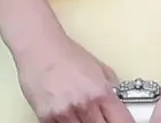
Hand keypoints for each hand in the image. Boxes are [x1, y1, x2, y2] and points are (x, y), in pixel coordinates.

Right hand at [12, 34, 134, 122]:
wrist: (37, 45)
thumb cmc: (64, 52)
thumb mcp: (97, 67)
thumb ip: (109, 86)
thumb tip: (116, 100)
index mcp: (101, 93)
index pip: (123, 122)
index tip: (118, 122)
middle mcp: (85, 105)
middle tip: (96, 117)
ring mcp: (65, 112)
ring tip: (80, 113)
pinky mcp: (46, 115)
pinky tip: (65, 115)